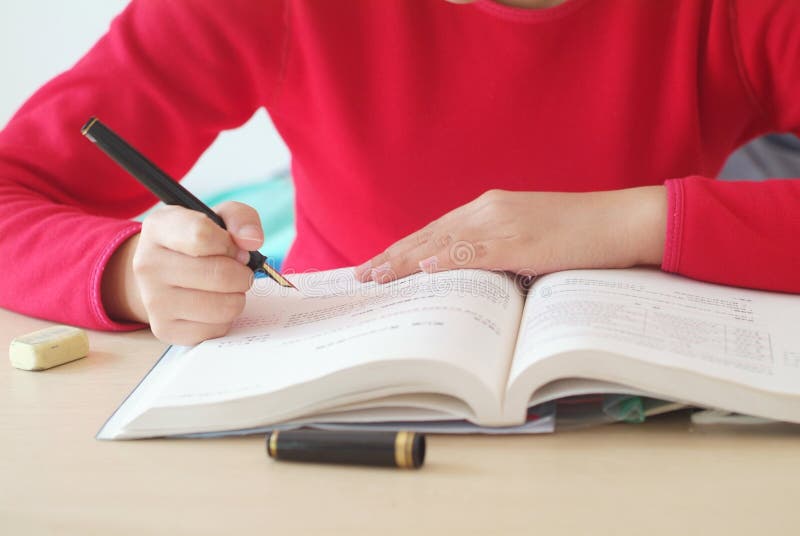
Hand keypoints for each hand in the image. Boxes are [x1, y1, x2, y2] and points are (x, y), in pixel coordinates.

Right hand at [102, 201, 262, 344]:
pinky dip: (226, 318)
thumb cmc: (197, 242)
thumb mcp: (217, 218)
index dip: (230, 243)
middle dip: (242, 274)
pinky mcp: (165, 329)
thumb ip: (241, 218)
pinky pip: (218, 328)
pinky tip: (213, 304)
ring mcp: (153, 300)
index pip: (202, 235)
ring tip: (226, 288)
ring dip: (237, 296)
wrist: (162, 274)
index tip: (234, 247)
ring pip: (224, 306)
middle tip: (238, 270)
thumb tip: (252, 240)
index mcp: (159, 227)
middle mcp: (148, 264)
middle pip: (220, 275)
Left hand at [354, 186, 665, 283]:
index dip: (403, 247)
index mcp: (489, 208)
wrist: (621, 219)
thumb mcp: (528, 236)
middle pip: (429, 234)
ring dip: (408, 260)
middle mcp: (489, 209)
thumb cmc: (578, 232)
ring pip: (444, 242)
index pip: (435, 230)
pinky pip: (479, 251)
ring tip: (378, 275)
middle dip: (393, 255)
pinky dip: (450, 258)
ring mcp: (505, 223)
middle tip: (362, 274)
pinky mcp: (523, 241)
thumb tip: (469, 273)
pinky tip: (427, 267)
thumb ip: (497, 248)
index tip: (377, 262)